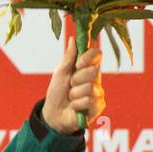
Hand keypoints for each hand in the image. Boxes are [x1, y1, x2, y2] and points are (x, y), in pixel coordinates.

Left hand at [42, 19, 105, 134]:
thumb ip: (69, 57)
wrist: (54, 113)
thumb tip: (72, 38)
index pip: (97, 55)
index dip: (89, 57)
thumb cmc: (57, 92)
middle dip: (76, 79)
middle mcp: (95, 79)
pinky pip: (89, 101)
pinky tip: (75, 107)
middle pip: (94, 71)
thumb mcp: (60, 72)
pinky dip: (77, 104)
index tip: (78, 64)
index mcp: (87, 68)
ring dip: (75, 93)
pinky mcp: (99, 106)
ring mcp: (98, 92)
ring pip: (90, 87)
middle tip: (70, 85)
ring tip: (71, 98)